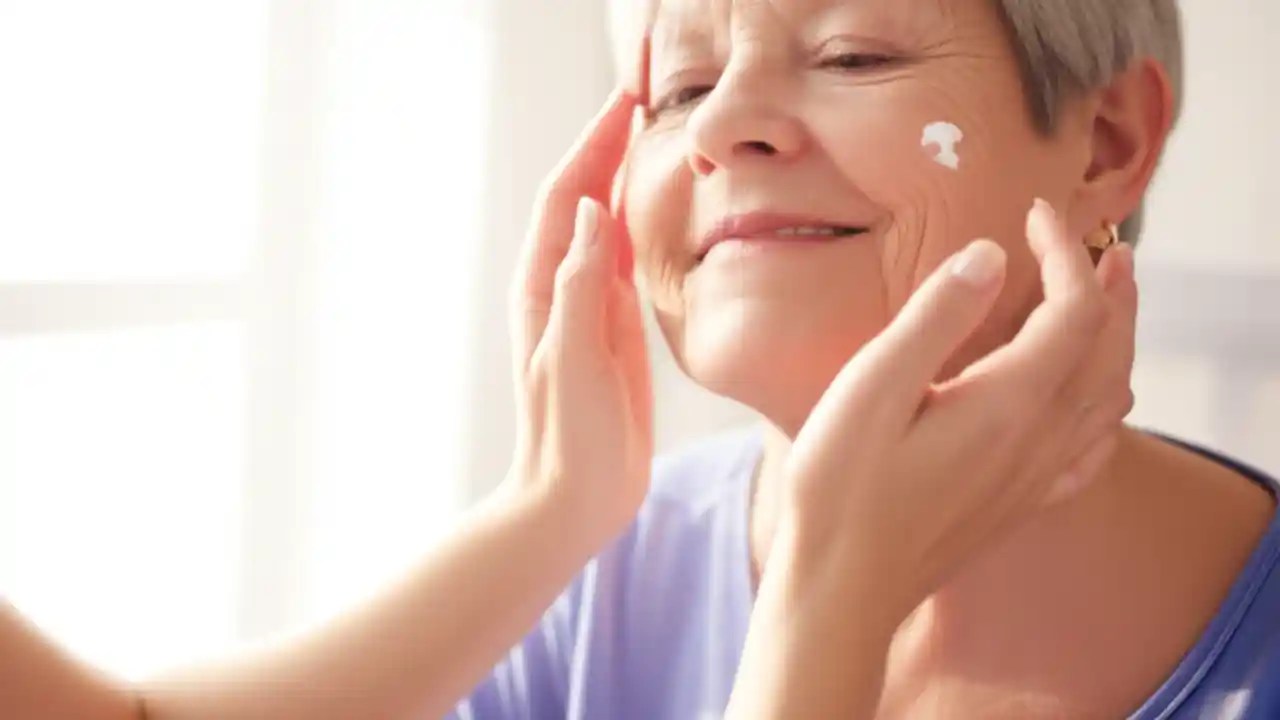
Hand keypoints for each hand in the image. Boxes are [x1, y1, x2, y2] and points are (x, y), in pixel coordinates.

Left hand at [506, 89, 653, 548]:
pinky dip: (631, 217)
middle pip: (578, 195)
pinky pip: (618, 256)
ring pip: (598, 219)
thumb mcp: (573, 362)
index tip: (625, 98)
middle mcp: (559, 286)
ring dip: (616, 171)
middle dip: (604, 141)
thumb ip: (580, 288)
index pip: (563, 196)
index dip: (592, 143)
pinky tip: (647, 201)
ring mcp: (585, 304)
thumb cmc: (567, 439)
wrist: (573, 500)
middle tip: (640, 91)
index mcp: (543, 288)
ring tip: (644, 127)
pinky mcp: (611, 326)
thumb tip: (587, 208)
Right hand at [781, 198, 1136, 618]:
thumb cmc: (841, 489)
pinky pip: (1091, 450)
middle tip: (1104, 242)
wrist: (842, 588)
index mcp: (1008, 402)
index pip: (1073, 310)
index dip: (1065, 253)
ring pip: (1109, 396)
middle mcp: (1038, 439)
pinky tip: (1095, 404)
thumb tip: (988, 256)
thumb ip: (934, 319)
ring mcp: (1033, 477)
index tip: (1034, 213)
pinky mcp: (1017, 504)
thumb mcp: (871, 389)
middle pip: (1108, 349)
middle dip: (1112, 288)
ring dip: (1118, 339)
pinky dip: (1107, 407)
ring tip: (1108, 302)